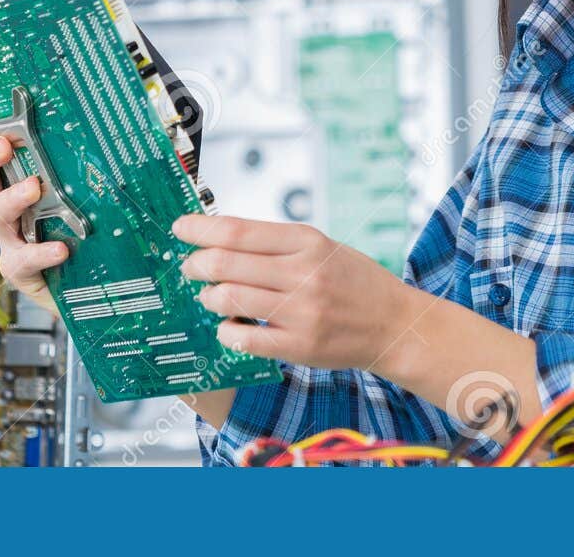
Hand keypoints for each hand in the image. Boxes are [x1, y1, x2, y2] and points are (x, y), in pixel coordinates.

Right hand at [0, 92, 69, 315]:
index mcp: (17, 180)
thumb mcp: (82, 190)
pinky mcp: (22, 269)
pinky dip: (41, 252)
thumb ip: (83, 163)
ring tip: (33, 188)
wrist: (87, 287)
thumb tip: (104, 123)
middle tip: (2, 145)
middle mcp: (9, 206)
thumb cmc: (83, 232)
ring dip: (12, 197)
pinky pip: (24, 259)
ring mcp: (12, 238)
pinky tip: (60, 248)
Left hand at [171, 213, 421, 371]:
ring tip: (209, 296)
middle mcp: (304, 273)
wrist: (393, 323)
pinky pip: (244, 339)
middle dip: (197, 264)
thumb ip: (276, 243)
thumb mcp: (322, 246)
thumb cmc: (352, 280)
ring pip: (231, 300)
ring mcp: (302, 312)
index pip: (239, 230)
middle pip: (228, 264)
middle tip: (189, 267)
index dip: (201, 228)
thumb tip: (221, 237)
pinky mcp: (300, 346)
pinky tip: (227, 326)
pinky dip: (225, 331)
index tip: (180, 227)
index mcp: (307, 241)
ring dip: (209, 297)